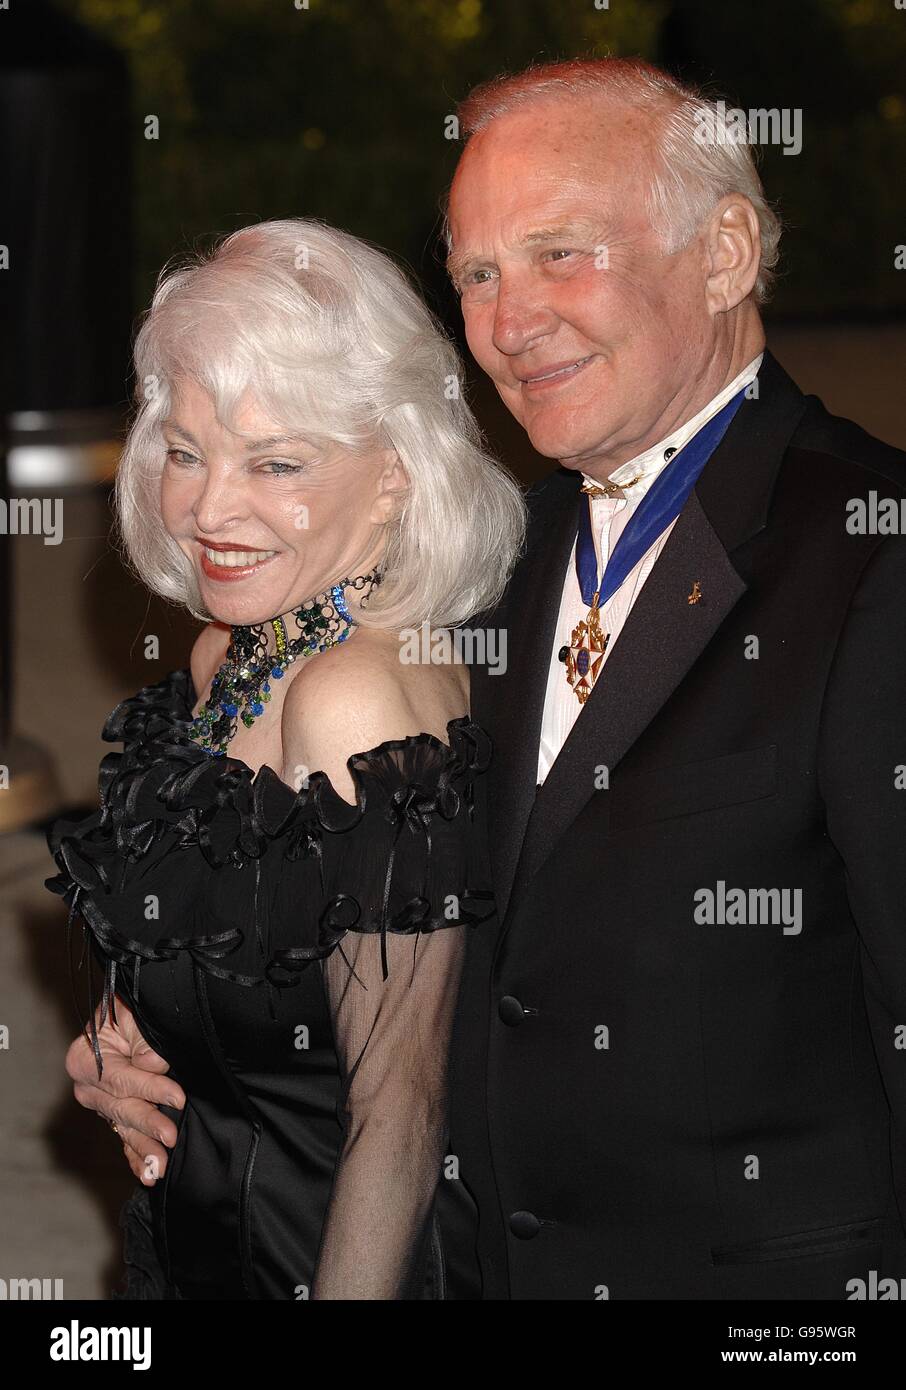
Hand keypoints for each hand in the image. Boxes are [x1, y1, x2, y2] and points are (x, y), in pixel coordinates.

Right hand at [66, 996, 184, 1186]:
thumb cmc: (130, 1014)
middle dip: (147, 1123)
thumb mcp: (135, 1018)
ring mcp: (100, 1105)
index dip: (150, 1088)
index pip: (120, 1079)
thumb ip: (144, 1042)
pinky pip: (124, 1138)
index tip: (177, 1098)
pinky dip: (136, 1157)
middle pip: (120, 1108)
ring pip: (123, 1128)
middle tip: (169, 1137)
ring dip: (143, 1148)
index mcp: (84, 1059)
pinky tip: (148, 1174)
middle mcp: (86, 1086)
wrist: (125, 1017)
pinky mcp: (114, 1116)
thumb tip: (153, 1064)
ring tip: (160, 1166)